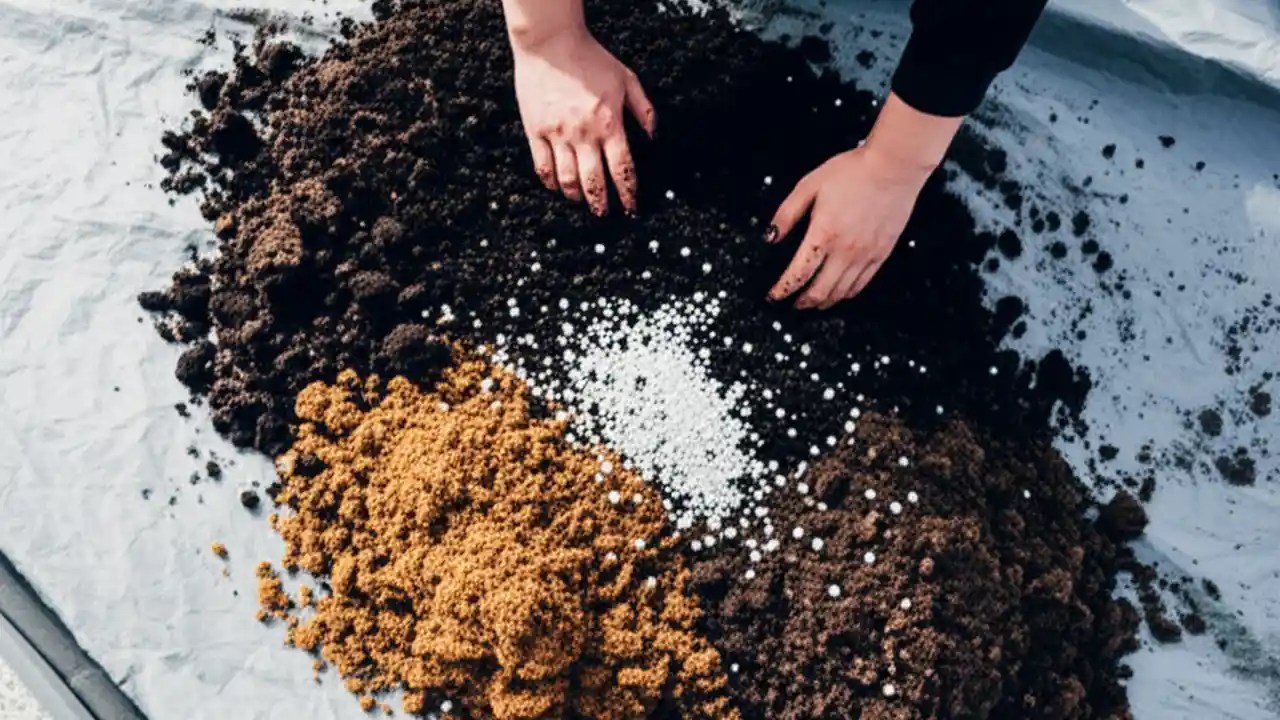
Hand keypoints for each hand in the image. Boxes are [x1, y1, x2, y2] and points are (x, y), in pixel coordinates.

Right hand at [512, 29, 655, 214]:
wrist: (551, 43)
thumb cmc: (590, 58)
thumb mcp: (626, 78)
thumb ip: (643, 109)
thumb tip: (654, 136)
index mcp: (609, 124)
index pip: (622, 169)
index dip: (628, 192)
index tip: (631, 206)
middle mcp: (584, 134)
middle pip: (594, 182)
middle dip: (602, 203)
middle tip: (605, 214)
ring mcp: (557, 134)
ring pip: (567, 179)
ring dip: (577, 197)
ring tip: (582, 202)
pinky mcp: (535, 131)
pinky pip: (542, 166)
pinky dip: (551, 182)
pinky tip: (557, 187)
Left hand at [765, 145, 927, 308]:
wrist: (893, 167)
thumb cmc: (853, 172)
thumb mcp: (809, 185)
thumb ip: (787, 213)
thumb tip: (771, 237)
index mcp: (823, 234)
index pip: (798, 274)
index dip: (782, 290)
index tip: (774, 295)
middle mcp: (845, 250)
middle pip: (819, 291)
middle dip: (802, 302)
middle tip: (792, 303)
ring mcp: (865, 255)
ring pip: (840, 292)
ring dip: (823, 302)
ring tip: (812, 302)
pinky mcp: (881, 254)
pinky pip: (861, 284)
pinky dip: (846, 294)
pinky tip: (838, 292)